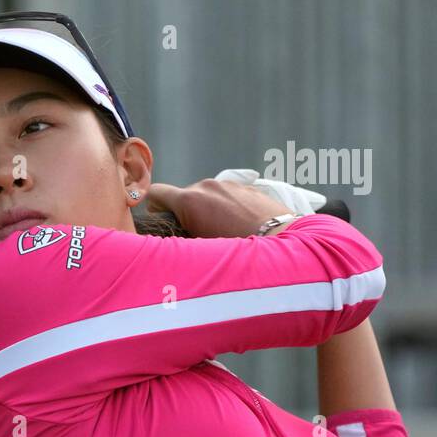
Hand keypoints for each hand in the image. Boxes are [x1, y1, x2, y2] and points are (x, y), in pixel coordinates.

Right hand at [146, 178, 290, 238]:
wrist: (281, 244)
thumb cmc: (236, 252)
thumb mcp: (199, 249)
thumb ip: (179, 238)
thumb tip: (170, 241)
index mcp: (189, 200)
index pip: (155, 192)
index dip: (154, 207)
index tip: (163, 221)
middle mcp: (207, 186)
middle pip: (184, 195)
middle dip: (186, 212)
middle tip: (198, 235)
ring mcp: (229, 184)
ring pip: (208, 194)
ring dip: (209, 209)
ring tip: (225, 232)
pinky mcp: (249, 187)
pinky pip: (229, 195)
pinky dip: (229, 207)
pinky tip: (242, 226)